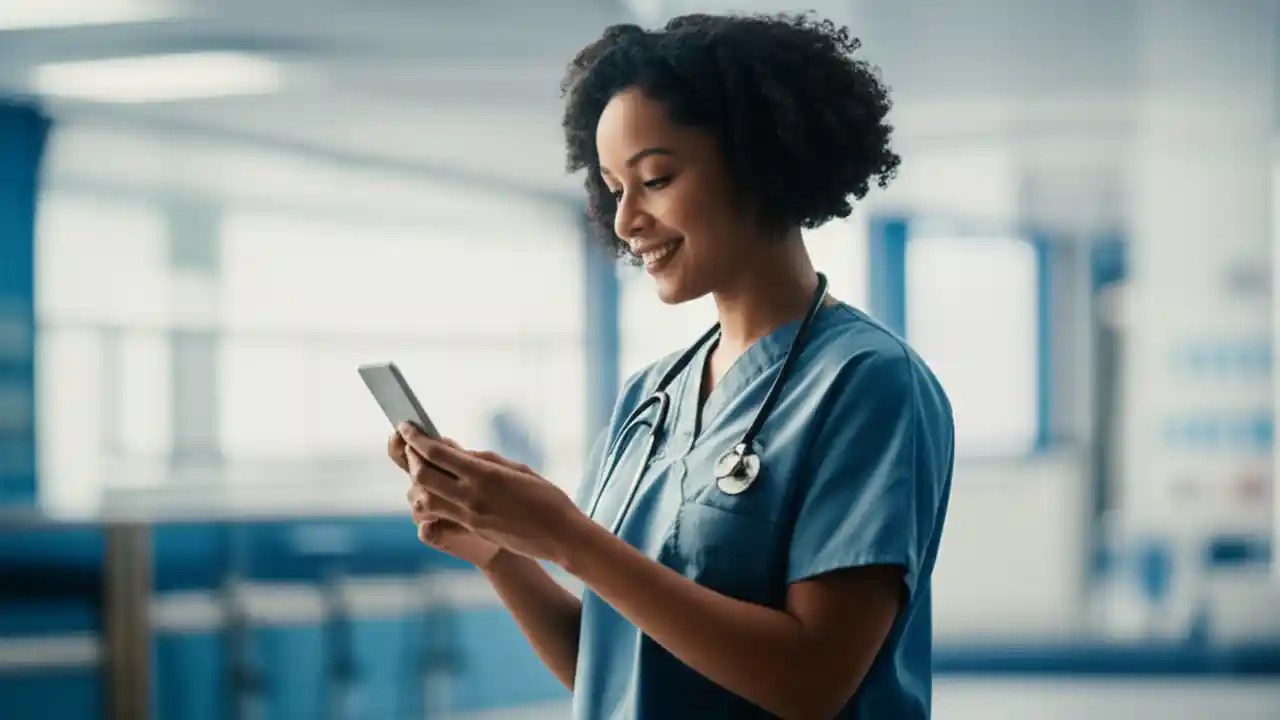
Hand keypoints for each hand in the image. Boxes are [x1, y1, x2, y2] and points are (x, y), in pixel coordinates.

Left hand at [398, 422, 584, 566]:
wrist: (560, 536)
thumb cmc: (546, 498)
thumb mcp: (517, 469)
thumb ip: (486, 460)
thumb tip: (460, 453)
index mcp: (485, 474)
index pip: (438, 453)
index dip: (417, 438)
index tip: (405, 426)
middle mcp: (471, 496)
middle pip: (423, 475)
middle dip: (411, 457)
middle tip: (409, 444)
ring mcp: (469, 516)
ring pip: (424, 498)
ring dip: (416, 481)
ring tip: (419, 468)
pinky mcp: (472, 529)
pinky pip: (439, 513)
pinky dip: (430, 499)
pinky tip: (433, 490)